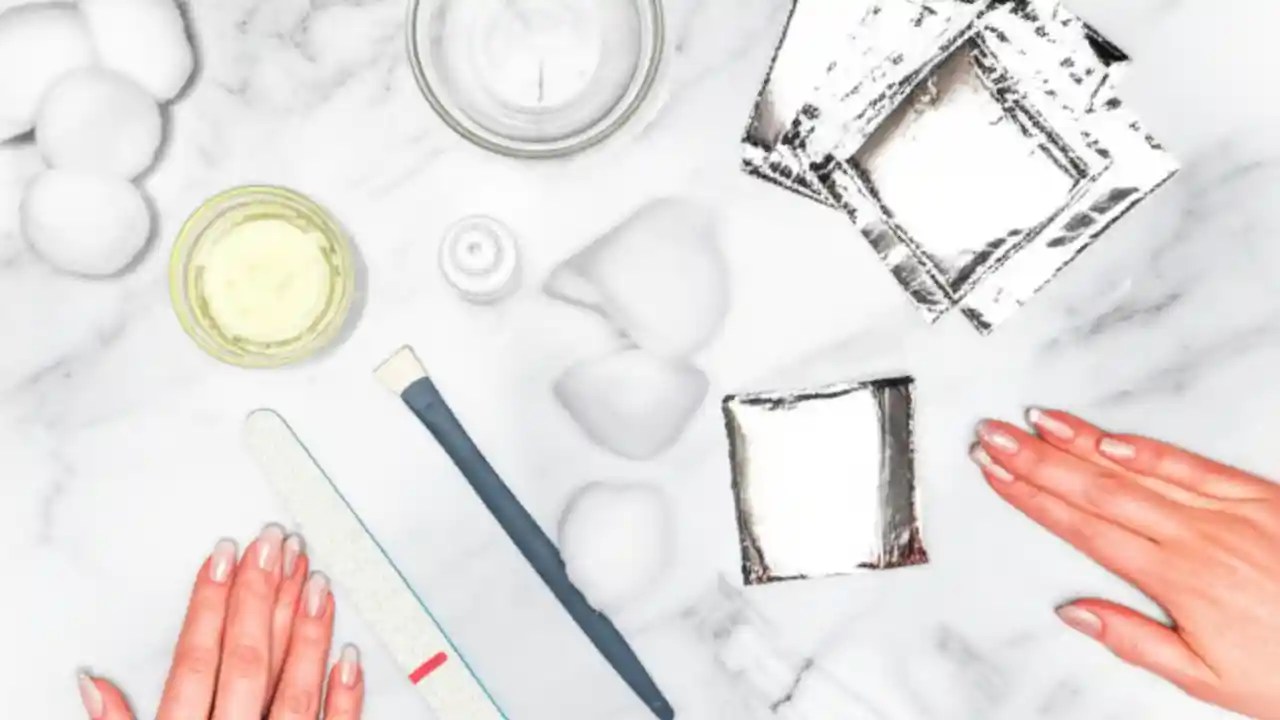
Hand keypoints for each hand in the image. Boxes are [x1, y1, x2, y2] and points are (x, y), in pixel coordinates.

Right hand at [77, 525, 364, 718]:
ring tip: (315, 578)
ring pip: (295, 688)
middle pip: (247, 662)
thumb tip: (95, 681)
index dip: (209, 604)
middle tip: (276, 544)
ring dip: (307, 632)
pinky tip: (352, 655)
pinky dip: (345, 696)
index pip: (195, 662)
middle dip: (261, 598)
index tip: (224, 556)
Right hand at [971, 410, 1279, 719]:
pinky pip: (1189, 465)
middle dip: (1036, 460)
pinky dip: (1145, 449)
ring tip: (1034, 423)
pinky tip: (1109, 437)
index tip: (996, 476)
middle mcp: (1196, 538)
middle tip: (993, 436)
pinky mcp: (1259, 496)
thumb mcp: (1208, 679)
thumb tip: (1076, 611)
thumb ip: (1135, 640)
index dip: (1032, 499)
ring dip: (1077, 445)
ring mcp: (1227, 511)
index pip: (1084, 529)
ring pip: (1135, 470)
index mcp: (1177, 581)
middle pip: (1096, 490)